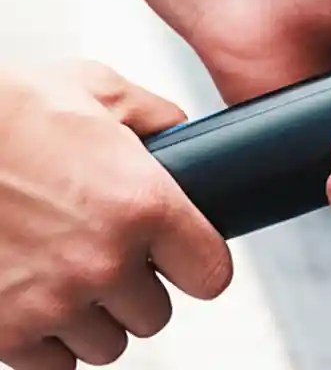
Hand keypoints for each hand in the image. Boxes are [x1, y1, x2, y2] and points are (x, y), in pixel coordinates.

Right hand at [0, 61, 230, 369]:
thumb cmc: (2, 114)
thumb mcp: (92, 88)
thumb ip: (152, 115)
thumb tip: (181, 131)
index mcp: (141, 204)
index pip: (211, 273)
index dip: (197, 263)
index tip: (183, 257)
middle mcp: (104, 261)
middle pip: (155, 314)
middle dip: (136, 289)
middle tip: (107, 256)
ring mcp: (53, 302)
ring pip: (106, 344)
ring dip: (93, 318)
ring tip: (67, 276)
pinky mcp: (5, 332)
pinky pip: (53, 364)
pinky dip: (46, 342)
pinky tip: (35, 302)